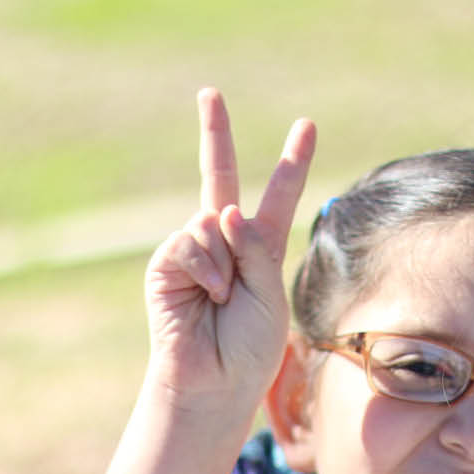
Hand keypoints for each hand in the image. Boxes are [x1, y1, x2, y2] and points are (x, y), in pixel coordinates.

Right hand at [142, 88, 316, 415]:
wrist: (216, 381)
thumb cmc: (250, 346)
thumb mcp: (269, 293)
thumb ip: (255, 248)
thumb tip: (222, 210)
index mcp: (260, 247)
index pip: (278, 196)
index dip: (292, 162)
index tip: (306, 125)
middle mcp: (224, 240)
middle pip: (218, 176)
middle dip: (213, 133)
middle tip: (209, 93)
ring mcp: (193, 249)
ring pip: (211, 221)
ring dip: (226, 261)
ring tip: (225, 298)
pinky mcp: (166, 264)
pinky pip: (190, 242)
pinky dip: (207, 268)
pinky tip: (210, 295)